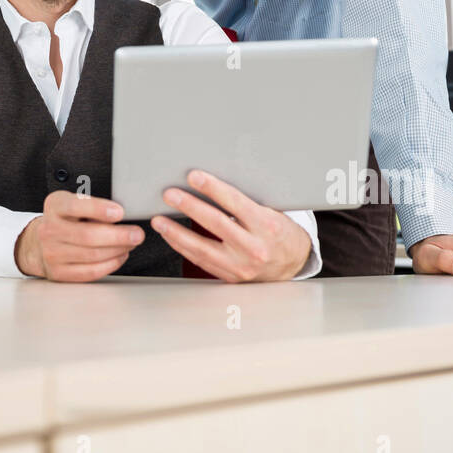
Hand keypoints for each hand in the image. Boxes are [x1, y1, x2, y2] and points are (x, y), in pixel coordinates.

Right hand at [14, 190, 143, 281]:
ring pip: (92, 255)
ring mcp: (52, 253)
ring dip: (118, 250)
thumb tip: (123, 213)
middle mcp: (49, 230)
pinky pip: (91, 271)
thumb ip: (92, 206)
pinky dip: (111, 264)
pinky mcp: (59, 273)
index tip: (120, 212)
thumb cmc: (64, 220)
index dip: (99, 209)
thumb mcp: (72, 203)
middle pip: (88, 235)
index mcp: (55, 206)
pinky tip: (120, 255)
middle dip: (118, 235)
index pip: (75, 206)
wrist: (38, 244)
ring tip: (131, 243)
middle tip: (137, 233)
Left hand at [151, 169, 311, 281]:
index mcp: (267, 225)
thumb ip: (245, 202)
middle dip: (189, 206)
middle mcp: (254, 248)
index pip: (235, 202)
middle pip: (215, 223)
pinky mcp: (231, 276)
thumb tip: (210, 183)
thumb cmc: (280, 231)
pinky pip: (201, 261)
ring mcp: (241, 266)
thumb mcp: (271, 211)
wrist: (293, 263)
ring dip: (176, 232)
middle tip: (169, 194)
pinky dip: (183, 247)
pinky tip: (171, 236)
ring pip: (202, 248)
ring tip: (159, 219)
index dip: (212, 188)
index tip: (194, 176)